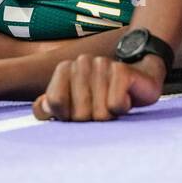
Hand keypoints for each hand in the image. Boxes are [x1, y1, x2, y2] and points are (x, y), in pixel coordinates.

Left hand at [32, 54, 165, 121]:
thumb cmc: (102, 96)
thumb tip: (42, 109)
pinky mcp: (122, 71)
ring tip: (113, 103)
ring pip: (99, 113)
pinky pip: (116, 105)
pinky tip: (125, 98)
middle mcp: (81, 62)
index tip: (79, 111)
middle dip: (91, 120)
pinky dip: (122, 109)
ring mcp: (102, 63)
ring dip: (108, 116)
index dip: (67, 116)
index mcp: (64, 68)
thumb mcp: (72, 104)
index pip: (55, 103)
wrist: (139, 81)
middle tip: (100, 109)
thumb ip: (50, 107)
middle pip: (78, 113)